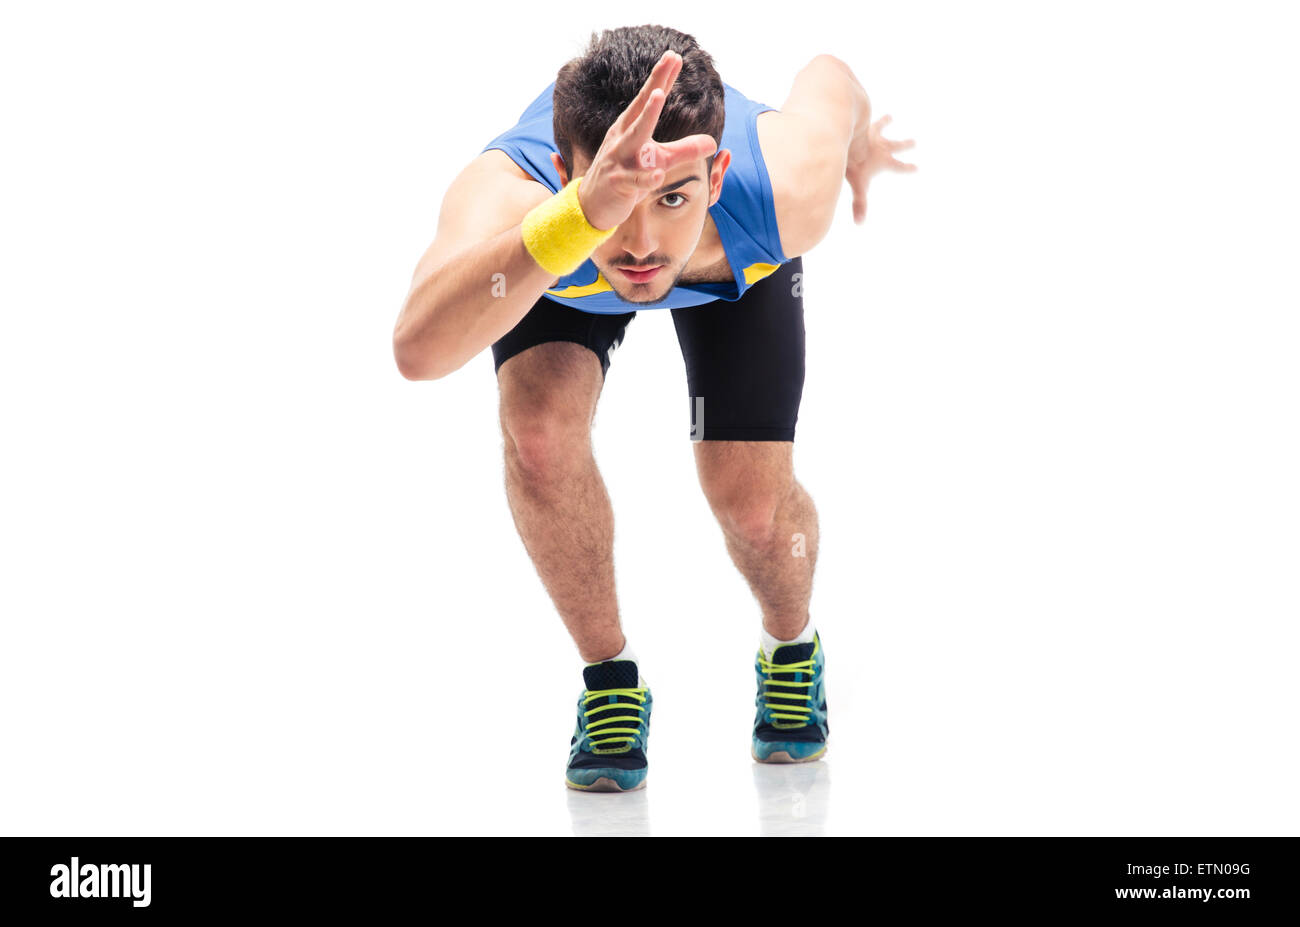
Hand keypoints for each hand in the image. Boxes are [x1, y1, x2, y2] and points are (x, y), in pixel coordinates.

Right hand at [576, 50, 718, 230]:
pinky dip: (646, 177)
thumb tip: (713, 142)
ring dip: (646, 116)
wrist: (593, 204)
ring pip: (634, 137)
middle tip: (668, 61)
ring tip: (658, 96)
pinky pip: (634, 180)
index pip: (649, 99)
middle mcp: (623, 138)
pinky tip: (658, 175)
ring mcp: (619, 160)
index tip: (675, 55)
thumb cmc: (626, 176)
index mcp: (631, 128)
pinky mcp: (618, 183)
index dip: (662, 77)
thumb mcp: (657, 161)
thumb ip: (683, 150)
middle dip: (655, 84)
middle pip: (641, 108)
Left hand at [846, 114, 916, 223]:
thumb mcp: (859, 186)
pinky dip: (863, 112)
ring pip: (881, 126)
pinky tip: (861, 103)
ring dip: (885, 122)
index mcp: (884, 160)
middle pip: (897, 145)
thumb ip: (859, 204)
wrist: (849, 137)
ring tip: (890, 116)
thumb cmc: (854, 164)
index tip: (917, 167)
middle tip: (914, 141)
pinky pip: (864, 116)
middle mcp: (882, 145)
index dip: (908, 168)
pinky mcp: (862, 123)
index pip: (900, 167)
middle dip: (906, 145)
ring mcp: (872, 133)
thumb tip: (859, 223)